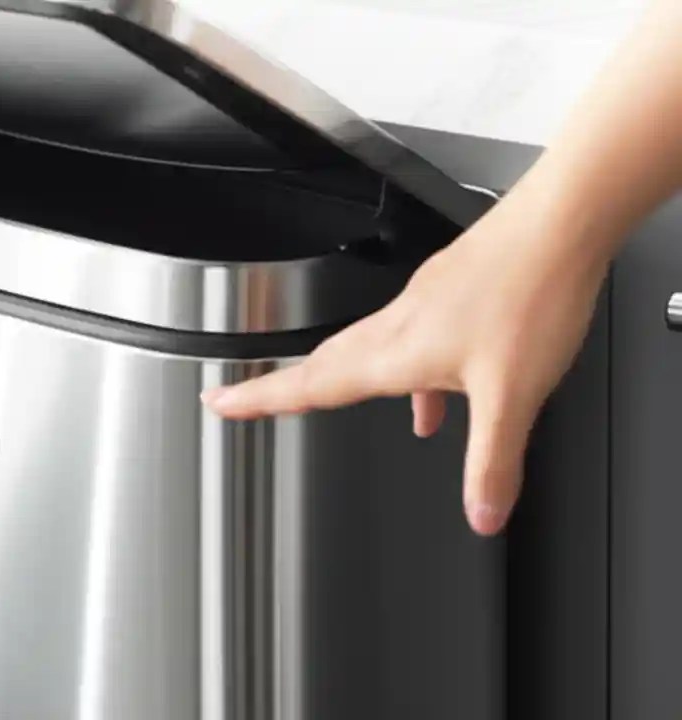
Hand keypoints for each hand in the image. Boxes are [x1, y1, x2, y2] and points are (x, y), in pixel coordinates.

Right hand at [201, 178, 613, 535]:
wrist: (560, 225)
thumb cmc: (531, 294)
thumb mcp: (514, 395)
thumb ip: (493, 461)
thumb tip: (481, 511)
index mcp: (396, 353)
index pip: (311, 384)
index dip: (260, 399)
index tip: (219, 403)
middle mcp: (398, 326)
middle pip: (323, 364)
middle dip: (279, 387)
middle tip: (242, 398)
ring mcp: (421, 305)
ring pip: (362, 350)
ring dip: (336, 377)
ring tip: (332, 404)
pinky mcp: (447, 293)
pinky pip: (405, 339)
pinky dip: (403, 371)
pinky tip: (439, 392)